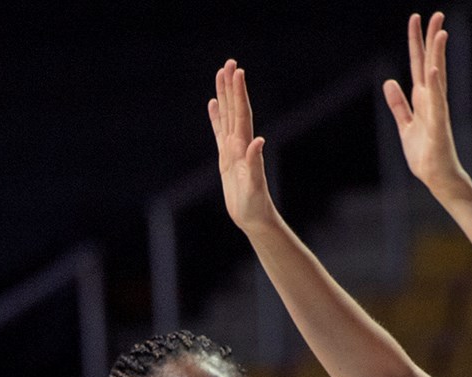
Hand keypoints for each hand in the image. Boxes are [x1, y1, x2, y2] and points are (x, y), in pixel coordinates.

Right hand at [208, 60, 277, 233]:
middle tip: (230, 62)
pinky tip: (213, 105)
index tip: (237, 71)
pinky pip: (219, 132)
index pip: (242, 114)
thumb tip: (258, 141)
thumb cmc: (256, 205)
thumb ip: (256, 163)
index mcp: (244, 147)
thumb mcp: (255, 186)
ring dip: (224, 95)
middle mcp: (240, 144)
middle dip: (232, 86)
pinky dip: (216, 117)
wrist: (255, 218)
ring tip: (221, 74)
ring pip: (227, 116)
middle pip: (235, 109)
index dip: (238, 93)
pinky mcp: (226, 158)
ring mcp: (232, 150)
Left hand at [383, 13, 466, 194]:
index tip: (416, 19)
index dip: (416, 42)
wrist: (438, 179)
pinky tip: (432, 68)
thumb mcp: (405, 126)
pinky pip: (437, 103)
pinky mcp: (439, 127)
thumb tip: (389, 81)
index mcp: (424, 99)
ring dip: (438, 55)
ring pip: (437, 78)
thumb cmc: (425, 155)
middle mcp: (433, 101)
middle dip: (432, 39)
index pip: (419, 64)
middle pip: (431, 63)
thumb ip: (398, 104)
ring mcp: (438, 112)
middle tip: (436, 14)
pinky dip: (434, 85)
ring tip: (440, 33)